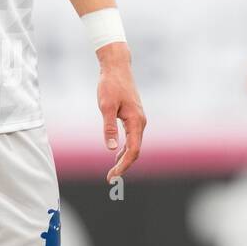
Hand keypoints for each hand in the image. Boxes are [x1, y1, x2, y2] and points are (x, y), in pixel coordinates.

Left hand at [97, 43, 145, 180]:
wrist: (117, 67)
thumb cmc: (110, 85)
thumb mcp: (105, 106)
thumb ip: (109, 127)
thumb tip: (110, 149)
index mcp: (136, 121)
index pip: (133, 150)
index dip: (123, 166)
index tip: (111, 175)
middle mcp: (141, 122)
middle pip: (135, 150)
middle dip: (124, 166)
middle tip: (109, 177)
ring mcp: (139, 119)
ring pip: (135, 144)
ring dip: (125, 158)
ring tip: (112, 170)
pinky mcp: (134, 116)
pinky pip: (133, 137)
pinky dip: (126, 148)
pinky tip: (116, 153)